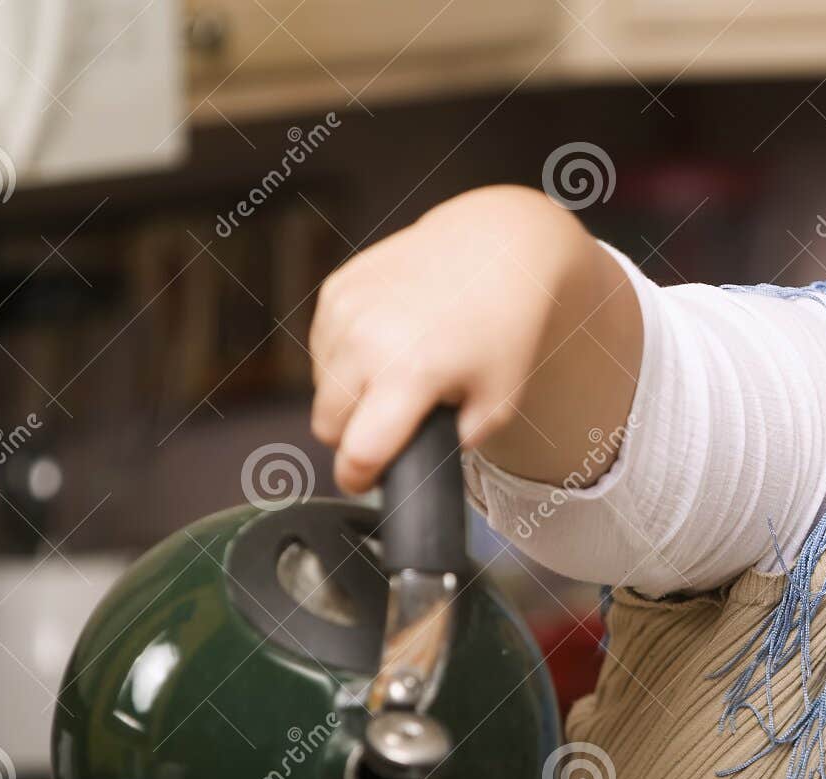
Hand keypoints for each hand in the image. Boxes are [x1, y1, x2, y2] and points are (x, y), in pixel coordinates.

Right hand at [307, 185, 597, 495]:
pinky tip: (387, 344)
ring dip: (348, 396)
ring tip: (398, 376)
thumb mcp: (499, 403)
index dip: (358, 479)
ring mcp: (346, 311)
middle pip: (328, 425)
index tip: (364, 483)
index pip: (358, 451)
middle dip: (353, 437)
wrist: (497, 248)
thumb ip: (457, 443)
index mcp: (410, 374)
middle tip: (390, 428)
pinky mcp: (336, 289)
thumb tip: (421, 462)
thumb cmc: (504, 328)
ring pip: (322, 388)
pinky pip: (322, 349)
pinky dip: (345, 358)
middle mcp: (368, 340)